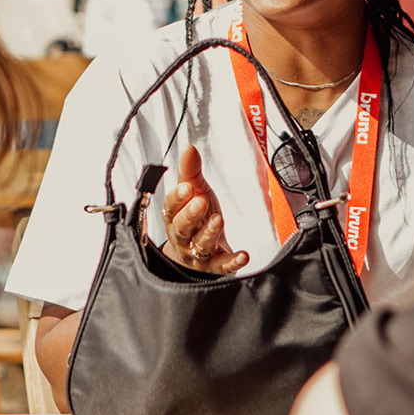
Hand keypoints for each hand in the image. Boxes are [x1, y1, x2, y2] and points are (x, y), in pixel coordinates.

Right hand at [159, 144, 248, 274]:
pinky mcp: (215, 266)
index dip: (177, 198)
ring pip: (200, 245)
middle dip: (190, 214)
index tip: (187, 187)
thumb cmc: (195, 219)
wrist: (198, 254)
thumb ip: (190, 172)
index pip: (170, 208)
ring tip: (218, 220)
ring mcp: (198, 254)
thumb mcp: (194, 192)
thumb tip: (188, 148)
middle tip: (200, 201)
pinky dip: (232, 261)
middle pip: (182, 228)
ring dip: (209, 233)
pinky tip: (243, 255)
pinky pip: (222, 265)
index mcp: (175, 217)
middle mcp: (183, 237)